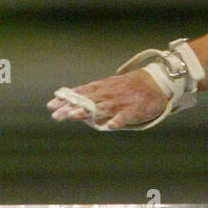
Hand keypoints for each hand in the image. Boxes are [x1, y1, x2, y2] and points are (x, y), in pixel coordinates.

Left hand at [47, 69, 167, 130]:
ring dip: (87, 112)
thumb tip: (75, 104)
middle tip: (55, 115)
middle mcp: (109, 93)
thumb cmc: (130, 87)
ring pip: (101, 107)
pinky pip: (125, 115)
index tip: (51, 105)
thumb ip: (94, 96)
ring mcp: (121, 100)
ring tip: (73, 117)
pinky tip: (109, 126)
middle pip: (87, 101)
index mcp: (103, 88)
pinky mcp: (134, 108)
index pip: (81, 93)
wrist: (156, 82)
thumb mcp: (110, 87)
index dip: (66, 99)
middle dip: (70, 107)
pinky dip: (117, 120)